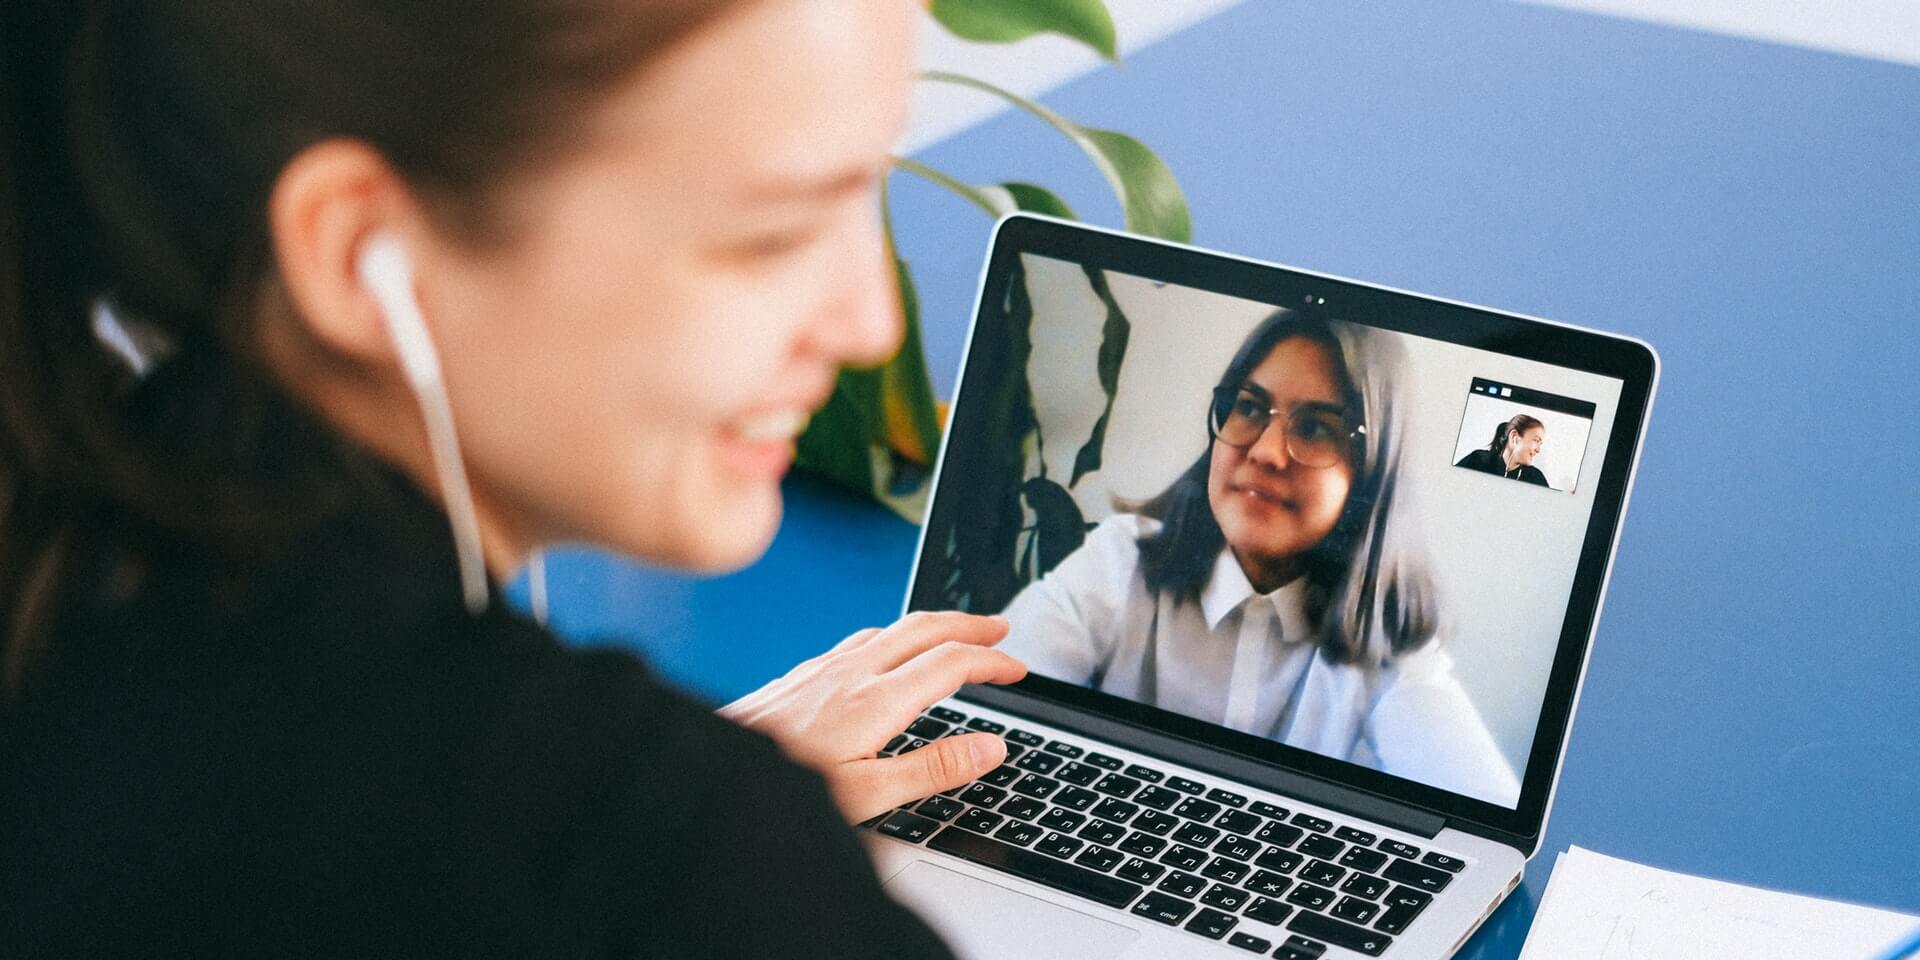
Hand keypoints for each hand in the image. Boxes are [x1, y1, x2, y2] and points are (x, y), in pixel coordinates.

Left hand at [718, 611, 1026, 823]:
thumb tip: (991, 747)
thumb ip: (933, 769)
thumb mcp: (868, 794)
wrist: (713, 768)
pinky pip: (862, 638)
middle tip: (1002, 630)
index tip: (1018, 669)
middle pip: (925, 628)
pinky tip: (888, 649)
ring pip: (893, 628)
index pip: (950, 664)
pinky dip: (896, 634)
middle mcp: (851, 672)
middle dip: (970, 625)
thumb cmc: (784, 787)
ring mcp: (824, 668)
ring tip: (957, 634)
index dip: (991, 662)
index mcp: (876, 701)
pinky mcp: (803, 673)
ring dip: (935, 626)